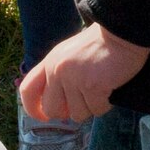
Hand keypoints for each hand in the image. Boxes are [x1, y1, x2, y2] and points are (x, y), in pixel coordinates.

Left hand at [20, 24, 148, 121]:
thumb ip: (59, 75)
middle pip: (52, 109)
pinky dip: (105, 104)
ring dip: (90, 107)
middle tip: (82, 101)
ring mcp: (75, 79)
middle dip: (67, 112)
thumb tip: (59, 107)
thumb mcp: (69, 54)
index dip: (32, 108)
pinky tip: (109, 89)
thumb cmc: (99, 44)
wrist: (121, 31)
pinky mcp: (93, 87)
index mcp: (50, 62)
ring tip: (99, 89)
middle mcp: (58, 71)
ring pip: (77, 114)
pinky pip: (97, 111)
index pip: (28, 90)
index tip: (43, 117)